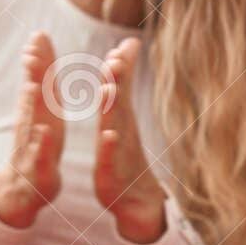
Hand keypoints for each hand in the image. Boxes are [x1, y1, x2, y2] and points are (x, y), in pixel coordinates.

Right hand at [0, 32, 65, 228]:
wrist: (23, 191)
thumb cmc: (37, 149)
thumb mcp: (42, 117)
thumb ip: (41, 86)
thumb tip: (37, 53)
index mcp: (41, 113)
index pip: (40, 82)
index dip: (40, 59)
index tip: (39, 35)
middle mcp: (33, 126)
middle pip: (33, 97)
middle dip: (33, 75)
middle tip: (31, 50)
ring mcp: (32, 147)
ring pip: (32, 124)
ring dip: (32, 106)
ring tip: (32, 86)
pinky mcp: (37, 169)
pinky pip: (40, 155)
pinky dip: (42, 144)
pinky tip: (44, 133)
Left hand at [93, 37, 167, 244]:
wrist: (136, 200)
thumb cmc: (126, 154)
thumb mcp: (122, 117)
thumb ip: (123, 82)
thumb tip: (125, 49)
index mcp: (121, 118)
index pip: (122, 88)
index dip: (123, 67)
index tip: (125, 44)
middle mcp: (123, 131)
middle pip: (120, 102)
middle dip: (118, 80)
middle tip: (116, 58)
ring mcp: (118, 152)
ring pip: (115, 127)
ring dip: (112, 108)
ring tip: (109, 89)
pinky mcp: (111, 173)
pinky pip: (110, 159)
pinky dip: (109, 147)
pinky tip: (108, 136)